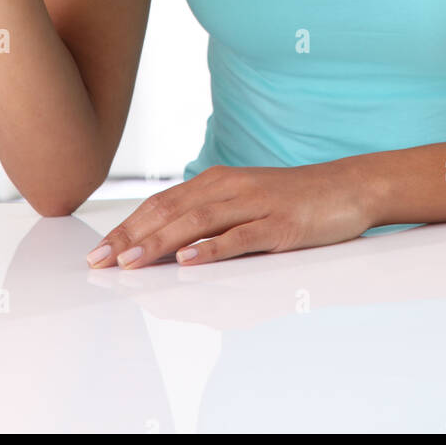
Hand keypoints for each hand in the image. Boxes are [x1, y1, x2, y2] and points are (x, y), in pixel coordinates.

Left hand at [84, 159, 375, 267]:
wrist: (348, 187)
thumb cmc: (293, 200)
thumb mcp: (245, 204)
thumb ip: (209, 221)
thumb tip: (166, 251)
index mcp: (217, 182)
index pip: (161, 204)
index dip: (126, 227)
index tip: (97, 251)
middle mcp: (230, 187)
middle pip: (171, 211)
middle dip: (131, 237)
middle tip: (99, 262)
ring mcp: (255, 204)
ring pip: (198, 222)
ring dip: (160, 243)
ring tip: (131, 262)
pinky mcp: (280, 223)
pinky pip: (241, 236)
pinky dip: (212, 248)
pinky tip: (190, 260)